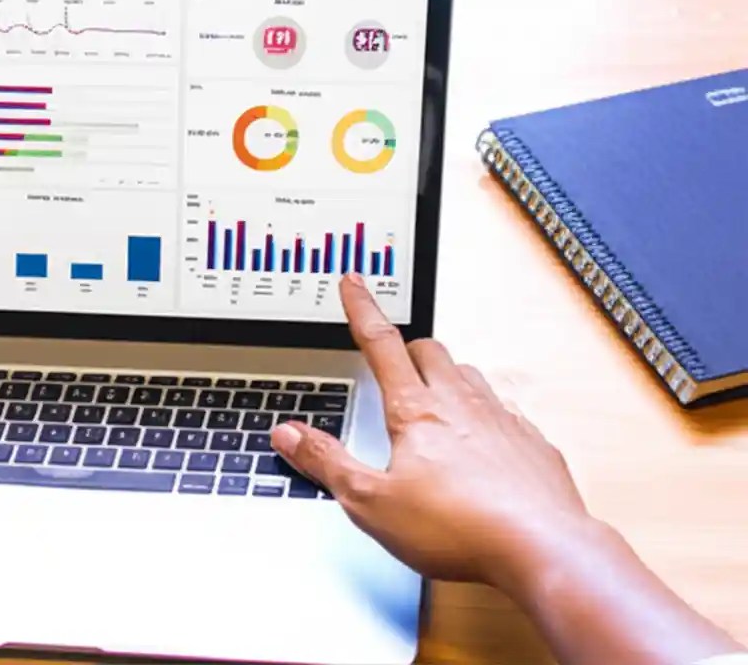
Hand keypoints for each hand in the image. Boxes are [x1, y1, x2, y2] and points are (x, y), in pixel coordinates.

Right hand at [270, 273, 594, 586]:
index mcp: (416, 411)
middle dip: (406, 348)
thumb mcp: (371, 502)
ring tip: (433, 399)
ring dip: (447, 377)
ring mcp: (502, 420)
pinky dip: (485, 417)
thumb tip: (291, 435)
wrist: (542, 548)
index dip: (362, 310)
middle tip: (392, 359)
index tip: (355, 284)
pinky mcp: (532, 445)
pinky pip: (505, 413)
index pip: (380, 344)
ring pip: (470, 375)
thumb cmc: (458, 527)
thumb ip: (328, 463)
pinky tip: (481, 445)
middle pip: (429, 351)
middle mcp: (461, 404)